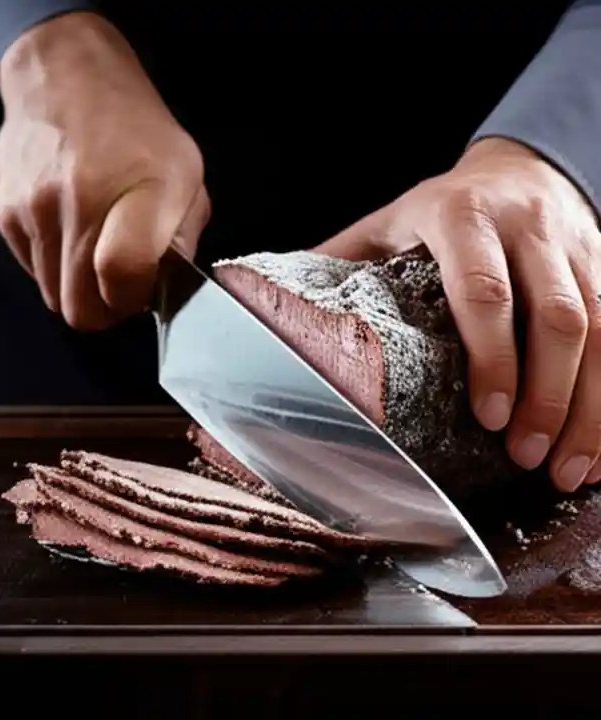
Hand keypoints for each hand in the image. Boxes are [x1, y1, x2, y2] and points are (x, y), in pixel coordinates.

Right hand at [0, 12, 209, 330]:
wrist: (64, 78)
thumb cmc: (129, 125)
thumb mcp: (184, 172)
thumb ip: (181, 237)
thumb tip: (163, 286)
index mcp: (134, 192)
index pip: (120, 279)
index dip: (131, 299)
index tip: (139, 289)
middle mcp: (77, 203)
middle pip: (80, 309)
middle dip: (103, 306)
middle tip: (118, 279)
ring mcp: (34, 211)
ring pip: (51, 295)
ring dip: (74, 284)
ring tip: (92, 244)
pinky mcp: (5, 214)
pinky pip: (29, 268)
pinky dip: (49, 261)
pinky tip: (66, 227)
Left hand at [315, 137, 600, 491]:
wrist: (522, 166)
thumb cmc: (440, 211)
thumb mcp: (386, 226)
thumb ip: (339, 265)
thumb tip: (267, 313)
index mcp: (460, 219)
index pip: (483, 290)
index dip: (491, 356)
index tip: (486, 415)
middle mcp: (528, 229)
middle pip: (556, 317)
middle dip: (546, 395)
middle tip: (525, 457)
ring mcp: (579, 248)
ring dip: (589, 408)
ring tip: (568, 471)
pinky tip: (599, 449)